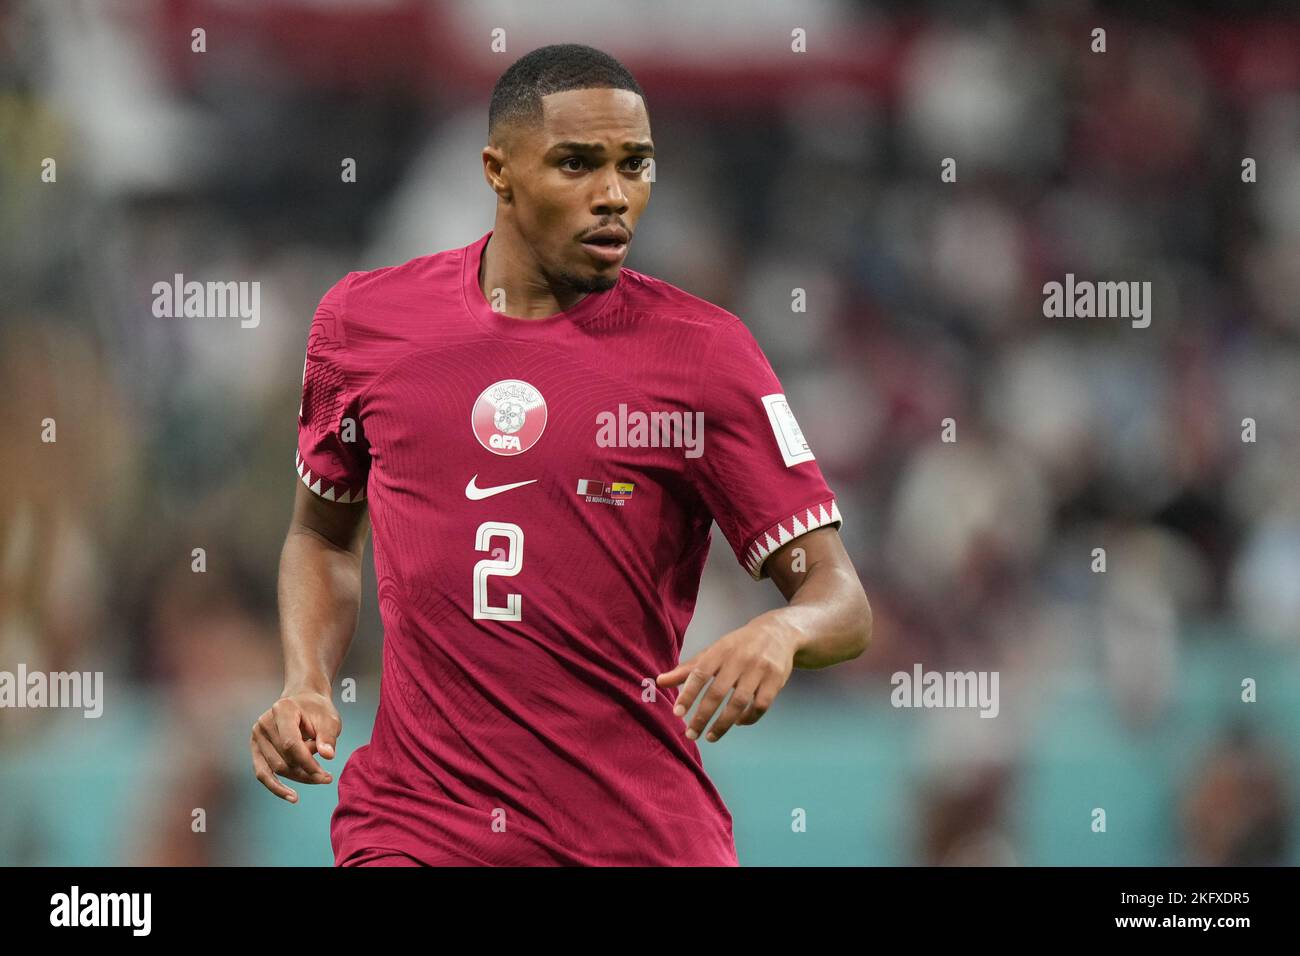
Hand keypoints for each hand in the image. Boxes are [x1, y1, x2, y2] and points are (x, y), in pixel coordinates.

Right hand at [250, 690, 341, 801]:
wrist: (304, 702)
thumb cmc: (318, 710)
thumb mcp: (330, 719)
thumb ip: (328, 736)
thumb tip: (327, 756)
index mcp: (282, 710)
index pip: (291, 743)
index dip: (307, 763)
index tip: (325, 775)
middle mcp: (264, 723)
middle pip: (284, 758)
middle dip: (306, 772)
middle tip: (326, 777)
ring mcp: (257, 736)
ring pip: (276, 768)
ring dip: (299, 774)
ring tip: (317, 772)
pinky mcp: (256, 749)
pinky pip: (263, 773)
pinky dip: (277, 787)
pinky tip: (292, 797)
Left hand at [655, 610, 801, 742]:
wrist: (779, 632)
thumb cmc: (738, 645)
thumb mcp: (713, 651)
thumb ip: (688, 669)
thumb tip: (660, 681)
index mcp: (721, 650)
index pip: (700, 673)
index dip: (688, 694)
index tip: (677, 713)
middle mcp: (740, 659)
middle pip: (718, 692)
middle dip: (702, 716)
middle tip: (691, 734)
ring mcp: (759, 670)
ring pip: (739, 703)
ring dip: (723, 723)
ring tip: (710, 736)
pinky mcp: (776, 681)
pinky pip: (760, 706)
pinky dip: (748, 718)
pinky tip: (736, 723)